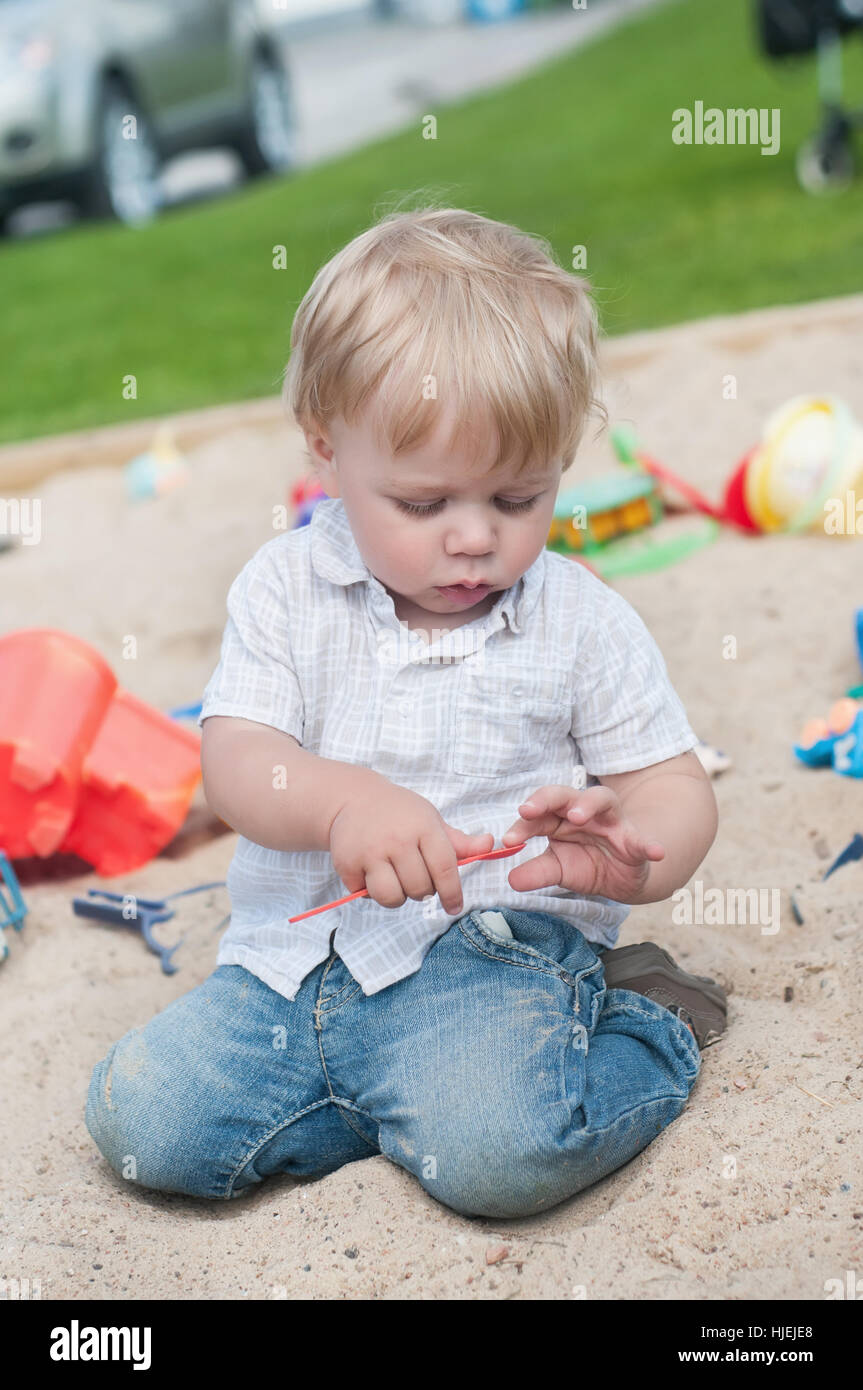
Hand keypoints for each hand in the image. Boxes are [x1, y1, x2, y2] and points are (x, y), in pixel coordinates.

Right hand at [329, 781, 492, 915]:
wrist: (352, 798)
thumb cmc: (400, 813)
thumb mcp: (431, 820)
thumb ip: (460, 841)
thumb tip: (491, 845)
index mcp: (423, 827)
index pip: (444, 870)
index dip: (452, 894)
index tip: (454, 906)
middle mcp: (397, 840)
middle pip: (420, 889)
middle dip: (423, 891)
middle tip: (416, 877)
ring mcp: (370, 852)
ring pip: (392, 898)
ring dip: (397, 896)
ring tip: (396, 880)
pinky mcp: (346, 863)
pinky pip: (366, 895)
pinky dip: (371, 891)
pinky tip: (372, 873)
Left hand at [501, 784, 664, 902]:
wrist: (620, 878)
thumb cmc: (585, 863)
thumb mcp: (558, 870)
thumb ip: (536, 872)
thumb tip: (511, 880)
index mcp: (560, 819)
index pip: (538, 813)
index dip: (522, 824)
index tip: (507, 840)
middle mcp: (585, 813)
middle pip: (564, 795)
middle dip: (546, 799)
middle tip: (528, 810)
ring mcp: (612, 822)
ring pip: (602, 800)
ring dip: (588, 804)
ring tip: (576, 815)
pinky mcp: (636, 841)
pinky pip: (644, 841)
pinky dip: (650, 845)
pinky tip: (656, 852)